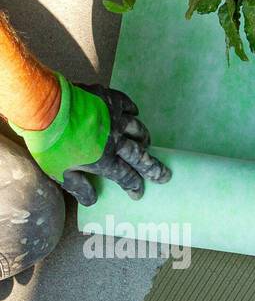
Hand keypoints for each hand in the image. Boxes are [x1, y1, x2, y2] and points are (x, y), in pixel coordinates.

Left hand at [15, 78, 170, 205]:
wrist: (43, 107)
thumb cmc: (49, 143)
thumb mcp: (59, 172)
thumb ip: (78, 187)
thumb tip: (92, 200)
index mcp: (104, 161)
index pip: (127, 177)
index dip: (135, 187)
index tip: (137, 193)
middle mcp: (115, 141)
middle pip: (140, 157)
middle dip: (154, 169)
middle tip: (165, 176)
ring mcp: (114, 119)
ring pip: (138, 130)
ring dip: (144, 139)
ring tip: (146, 143)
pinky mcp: (108, 99)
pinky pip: (127, 104)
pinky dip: (133, 110)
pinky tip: (134, 113)